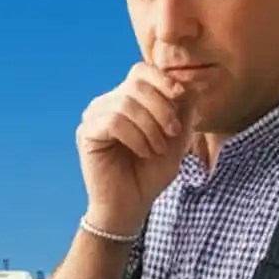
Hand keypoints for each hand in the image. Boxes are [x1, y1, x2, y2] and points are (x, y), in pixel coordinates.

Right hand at [76, 62, 195, 234]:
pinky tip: (143, 152)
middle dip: (162, 107)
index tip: (180, 95)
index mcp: (128, 100)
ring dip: (150, 127)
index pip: (142, 72)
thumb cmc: (151, 173)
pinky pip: (114, 121)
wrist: (131, 206)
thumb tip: (190, 84)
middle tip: (172, 133)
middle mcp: (108, 103)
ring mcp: (95, 116)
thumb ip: (183, 112)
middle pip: (137, 83)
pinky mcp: (87, 133)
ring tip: (157, 149)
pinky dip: (136, 137)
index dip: (162, 79)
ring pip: (126, 103)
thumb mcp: (177, 140)